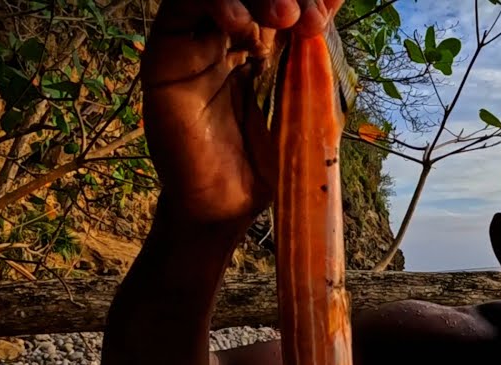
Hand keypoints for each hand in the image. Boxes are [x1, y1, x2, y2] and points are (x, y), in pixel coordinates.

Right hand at [140, 0, 342, 229]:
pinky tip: (241, 25)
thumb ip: (316, 56)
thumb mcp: (306, 103)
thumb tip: (334, 2)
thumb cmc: (267, 163)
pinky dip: (213, 2)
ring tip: (286, 17)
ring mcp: (196, 41)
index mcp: (263, 42)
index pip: (281, 0)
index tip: (329, 9)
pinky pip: (180, 9)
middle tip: (310, 18)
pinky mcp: (167, 55)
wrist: (228, 207)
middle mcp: (226, 34)